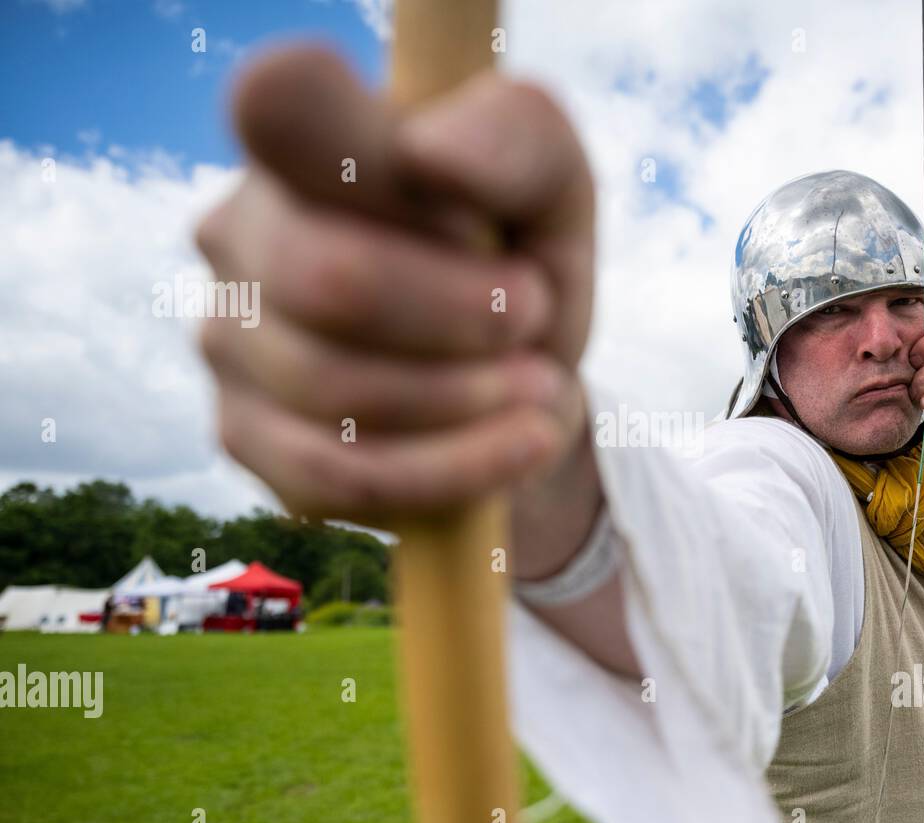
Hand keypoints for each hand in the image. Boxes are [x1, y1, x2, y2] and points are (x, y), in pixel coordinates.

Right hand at [196, 47, 594, 522]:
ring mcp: (226, 335)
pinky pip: (339, 475)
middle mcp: (238, 227)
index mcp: (303, 133)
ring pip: (338, 392)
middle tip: (538, 315)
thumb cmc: (522, 258)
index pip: (283, 101)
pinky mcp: (243, 435)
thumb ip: (513, 138)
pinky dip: (455, 466)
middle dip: (468, 315)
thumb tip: (429, 155)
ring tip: (540, 385)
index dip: (377, 161)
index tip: (475, 214)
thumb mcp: (553, 187)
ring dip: (472, 399)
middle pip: (335, 280)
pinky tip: (520, 442)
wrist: (520, 382)